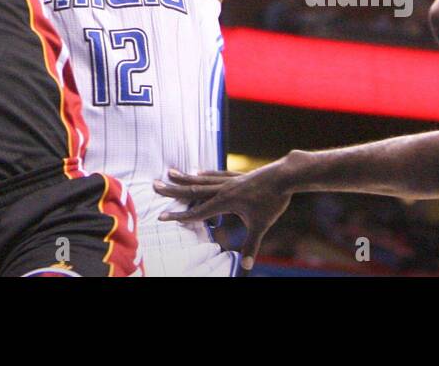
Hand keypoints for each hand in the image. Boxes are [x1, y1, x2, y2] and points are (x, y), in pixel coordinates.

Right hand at [153, 165, 293, 270]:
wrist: (283, 176)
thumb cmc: (272, 201)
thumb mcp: (261, 225)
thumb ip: (251, 245)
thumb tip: (247, 266)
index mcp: (224, 201)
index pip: (196, 212)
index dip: (178, 216)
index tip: (161, 216)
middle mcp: (222, 189)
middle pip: (192, 190)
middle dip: (173, 190)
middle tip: (155, 185)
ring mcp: (228, 180)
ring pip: (201, 180)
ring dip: (184, 178)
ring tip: (170, 173)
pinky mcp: (236, 175)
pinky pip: (215, 175)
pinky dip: (203, 174)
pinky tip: (197, 172)